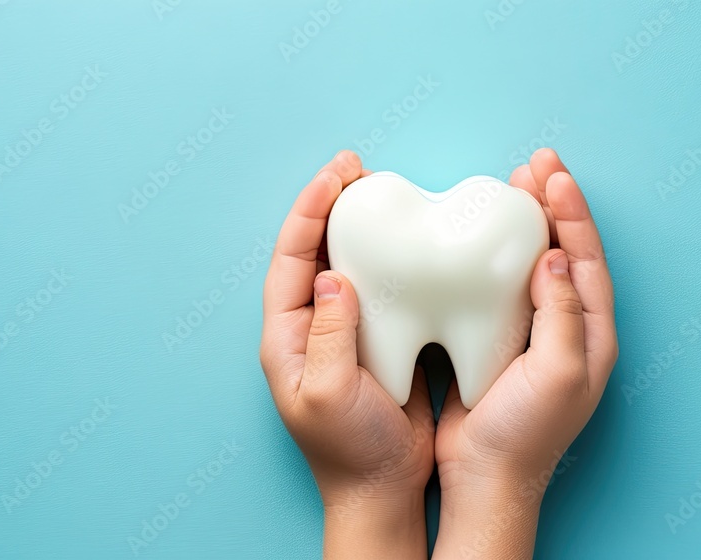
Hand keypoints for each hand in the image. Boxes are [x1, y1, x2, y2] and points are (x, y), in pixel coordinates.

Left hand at [259, 151, 433, 559]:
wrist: (382, 487)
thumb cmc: (347, 449)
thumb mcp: (330, 393)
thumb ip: (329, 335)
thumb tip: (334, 278)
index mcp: (288, 334)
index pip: (292, 258)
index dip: (309, 212)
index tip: (335, 177)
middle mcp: (312, 323)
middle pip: (316, 248)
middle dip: (332, 204)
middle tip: (358, 168)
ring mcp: (346, 328)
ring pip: (349, 260)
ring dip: (362, 224)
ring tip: (383, 189)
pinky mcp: (380, 336)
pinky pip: (384, 285)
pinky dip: (393, 256)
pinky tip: (412, 240)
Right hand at [433, 148, 617, 558]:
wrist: (485, 475)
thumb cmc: (525, 433)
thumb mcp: (556, 372)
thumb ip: (560, 314)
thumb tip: (552, 258)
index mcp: (591, 333)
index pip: (586, 258)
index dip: (572, 213)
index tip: (551, 175)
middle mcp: (568, 326)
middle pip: (564, 250)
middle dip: (552, 205)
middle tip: (532, 165)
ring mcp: (534, 331)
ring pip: (534, 261)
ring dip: (526, 223)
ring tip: (510, 186)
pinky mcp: (500, 337)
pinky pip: (501, 284)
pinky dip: (494, 254)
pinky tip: (479, 236)